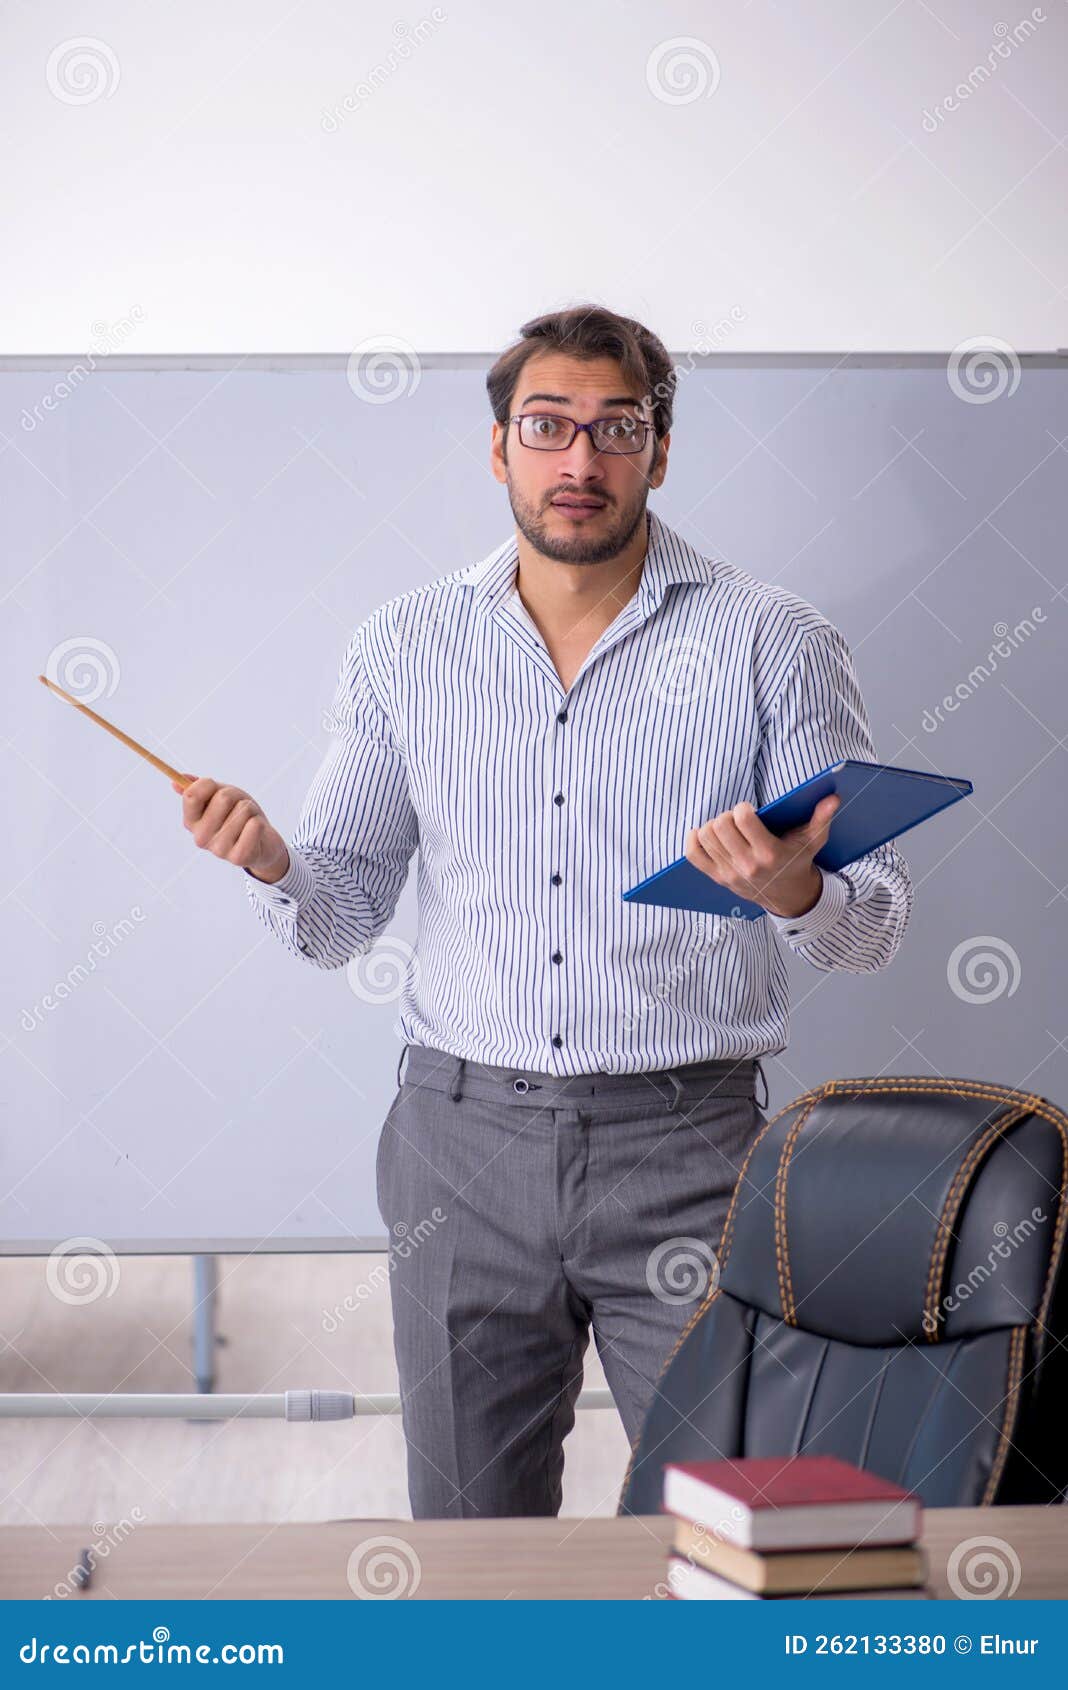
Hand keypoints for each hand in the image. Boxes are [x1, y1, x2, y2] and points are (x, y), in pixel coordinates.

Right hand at [173, 775, 290, 883]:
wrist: (261, 843)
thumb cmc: (237, 815)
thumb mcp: (219, 796)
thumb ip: (199, 789)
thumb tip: (175, 783)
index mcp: (191, 821)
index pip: (192, 795)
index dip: (208, 784)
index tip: (217, 788)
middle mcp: (200, 837)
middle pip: (223, 798)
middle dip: (237, 797)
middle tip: (238, 808)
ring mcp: (218, 849)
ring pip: (243, 810)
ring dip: (250, 810)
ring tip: (248, 822)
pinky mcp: (238, 858)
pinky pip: (254, 826)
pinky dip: (259, 823)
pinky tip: (255, 833)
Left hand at [683, 794, 840, 918]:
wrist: (789, 896)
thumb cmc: (798, 861)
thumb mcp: (813, 841)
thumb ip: (822, 818)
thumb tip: (833, 798)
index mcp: (769, 853)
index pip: (742, 819)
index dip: (743, 808)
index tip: (749, 811)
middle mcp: (746, 865)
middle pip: (719, 825)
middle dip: (727, 816)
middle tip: (737, 820)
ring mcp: (729, 873)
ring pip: (705, 836)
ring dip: (713, 826)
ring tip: (726, 828)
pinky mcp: (718, 878)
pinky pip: (693, 855)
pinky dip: (693, 840)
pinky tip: (702, 833)